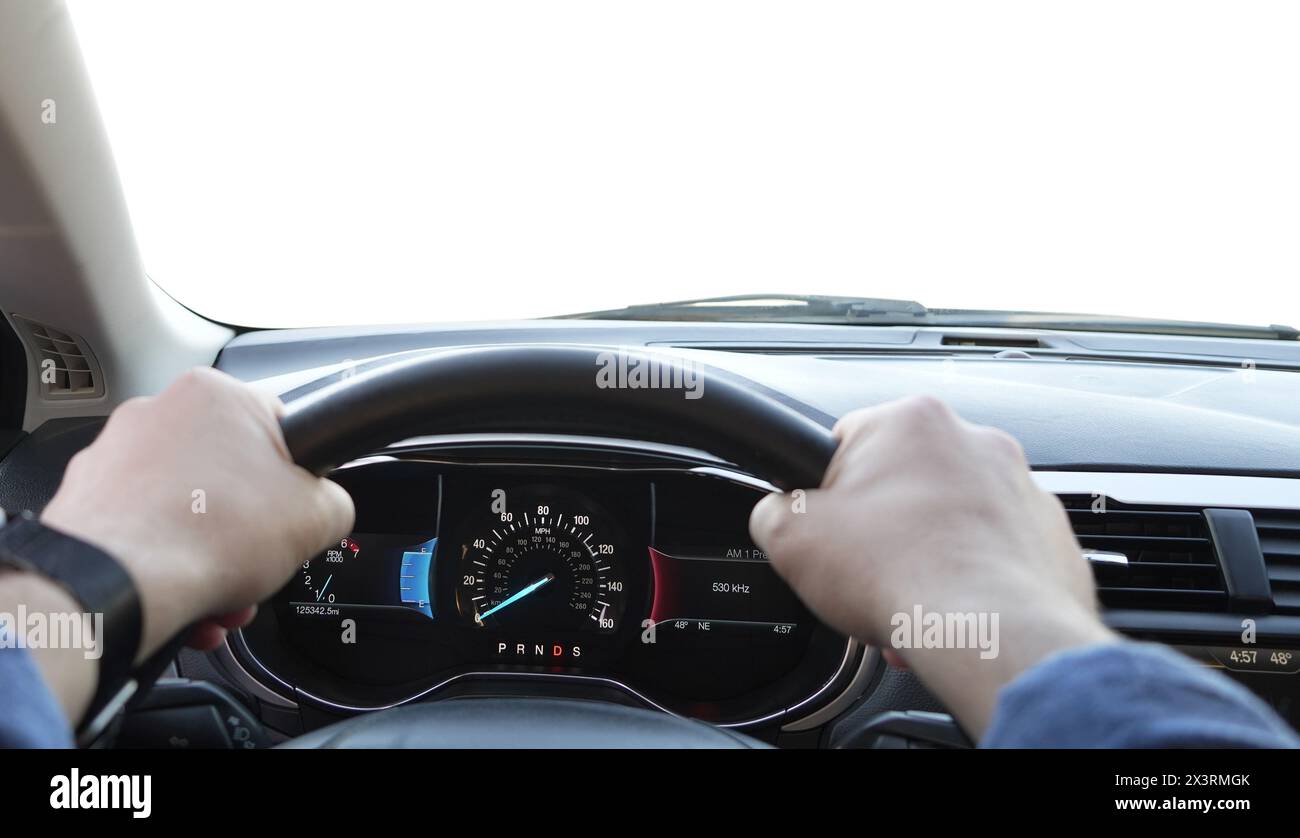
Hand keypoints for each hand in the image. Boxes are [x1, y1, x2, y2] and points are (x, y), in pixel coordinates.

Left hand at [41, 368, 354, 662]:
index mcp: (216, 395)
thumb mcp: (320, 517)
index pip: (280, 430)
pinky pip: (144, 531)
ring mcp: (114, 453)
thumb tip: (324, 510)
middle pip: (230, 476)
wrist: (118, 584)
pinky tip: (185, 600)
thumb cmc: (208, 535)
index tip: (295, 514)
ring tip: (222, 598)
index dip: (298, 481)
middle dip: (248, 531)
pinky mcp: (85, 498)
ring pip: (186, 509)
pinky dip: (167, 565)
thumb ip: (335, 501)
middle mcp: (158, 412)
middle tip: (260, 564)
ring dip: (212, 557)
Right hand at [749, 396, 1114, 735]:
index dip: (826, 494)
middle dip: (881, 528)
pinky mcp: (1048, 534)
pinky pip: (995, 552)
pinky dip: (972, 579)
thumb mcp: (789, 537)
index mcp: (910, 421)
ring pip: (951, 519)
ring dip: (925, 556)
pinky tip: (949, 612)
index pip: (846, 443)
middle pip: (902, 482)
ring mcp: (1020, 486)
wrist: (989, 630)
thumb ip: (771, 512)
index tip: (826, 530)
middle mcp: (974, 440)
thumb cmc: (898, 573)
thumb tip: (777, 516)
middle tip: (864, 571)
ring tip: (906, 603)